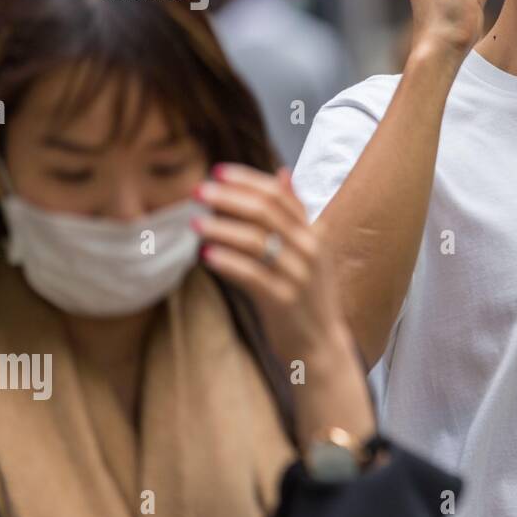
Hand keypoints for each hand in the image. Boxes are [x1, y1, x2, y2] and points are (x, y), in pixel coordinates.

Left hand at [192, 164, 346, 362]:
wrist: (322, 344)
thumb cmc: (308, 295)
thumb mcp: (310, 249)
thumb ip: (296, 213)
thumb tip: (282, 172)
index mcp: (315, 233)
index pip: (280, 195)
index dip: (247, 180)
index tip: (217, 172)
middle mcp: (310, 250)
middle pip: (266, 212)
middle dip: (229, 198)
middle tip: (199, 191)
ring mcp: (298, 275)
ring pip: (256, 241)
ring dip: (221, 228)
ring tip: (195, 223)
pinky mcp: (284, 300)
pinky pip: (251, 275)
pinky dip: (227, 262)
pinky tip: (205, 255)